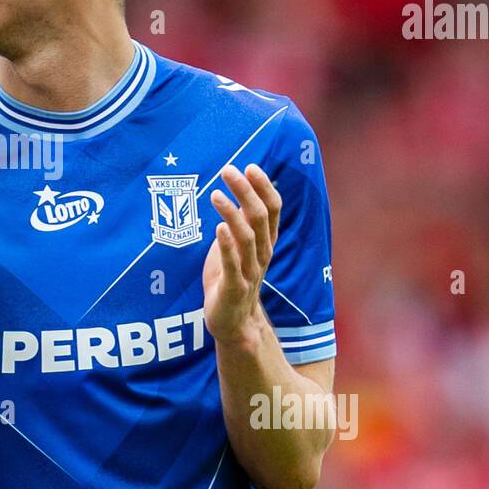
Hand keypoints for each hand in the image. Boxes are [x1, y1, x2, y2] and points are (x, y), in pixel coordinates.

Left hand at [202, 163, 280, 341]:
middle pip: (260, 217)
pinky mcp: (234, 288)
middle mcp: (262, 254)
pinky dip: (226, 245)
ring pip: (247, 238)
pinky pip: (233, 265)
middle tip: (229, 170)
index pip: (272, 209)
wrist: (234, 322)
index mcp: (266, 241)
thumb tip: (239, 188)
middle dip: (246, 192)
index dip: (263, 187)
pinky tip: (218, 228)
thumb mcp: (239, 245)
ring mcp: (250, 271)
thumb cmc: (232, 277)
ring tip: (216, 194)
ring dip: (232, 214)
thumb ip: (241, 220)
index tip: (250, 166)